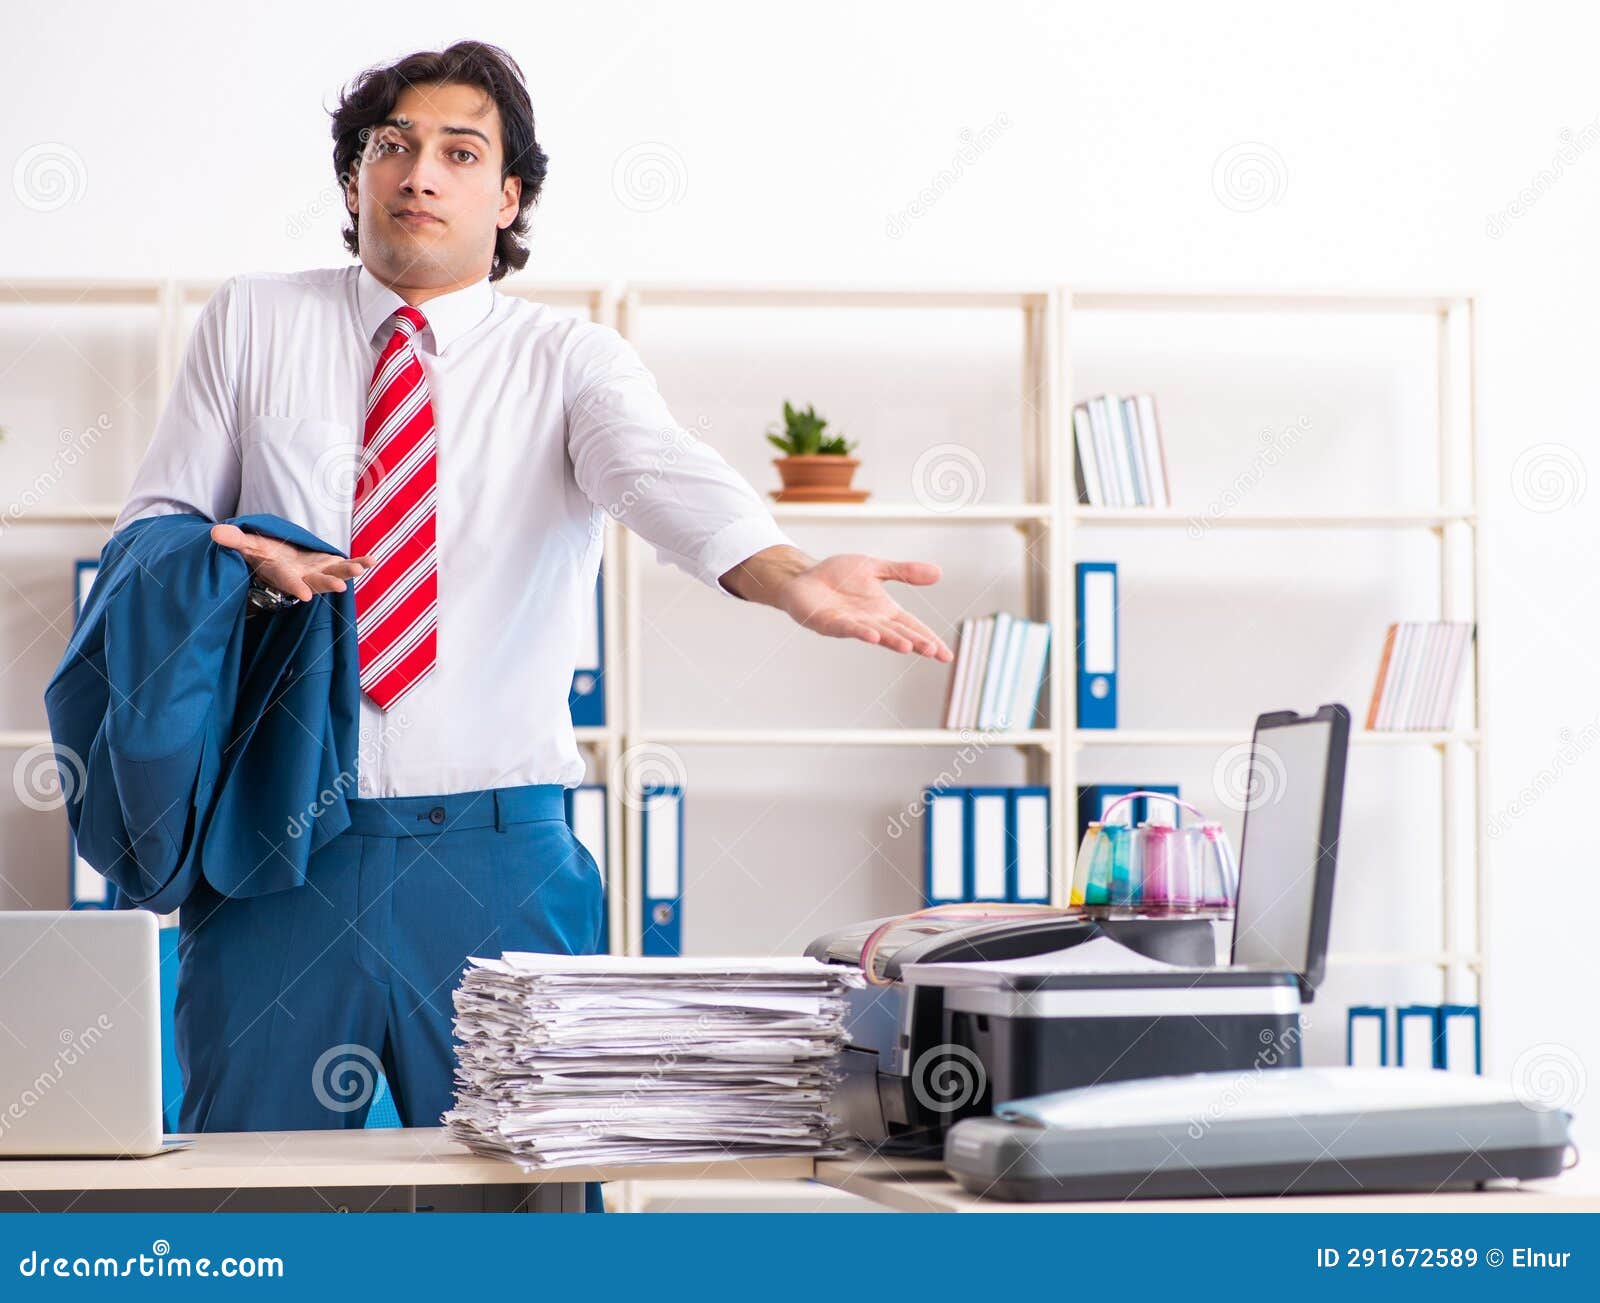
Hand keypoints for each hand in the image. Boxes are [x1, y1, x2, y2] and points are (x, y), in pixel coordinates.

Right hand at [210, 523, 373, 601]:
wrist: (281, 557)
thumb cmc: (262, 552)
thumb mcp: (248, 544)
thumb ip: (235, 540)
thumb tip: (215, 532)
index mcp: (281, 574)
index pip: (287, 582)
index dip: (295, 587)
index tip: (304, 597)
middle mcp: (302, 578)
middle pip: (316, 583)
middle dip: (328, 584)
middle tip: (341, 587)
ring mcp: (319, 573)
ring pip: (335, 575)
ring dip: (349, 572)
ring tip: (363, 566)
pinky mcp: (331, 566)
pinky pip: (347, 565)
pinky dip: (359, 563)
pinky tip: (373, 560)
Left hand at [773, 553, 952, 659]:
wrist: (805, 576)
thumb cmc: (838, 575)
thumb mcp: (875, 568)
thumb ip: (904, 571)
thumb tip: (939, 572)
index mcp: (885, 611)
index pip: (913, 628)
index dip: (929, 640)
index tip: (947, 655)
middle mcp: (871, 622)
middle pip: (898, 634)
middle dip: (916, 643)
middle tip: (934, 652)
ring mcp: (851, 624)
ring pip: (876, 634)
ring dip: (891, 641)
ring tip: (908, 647)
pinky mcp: (829, 623)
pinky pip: (847, 628)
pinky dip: (860, 632)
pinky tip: (873, 635)